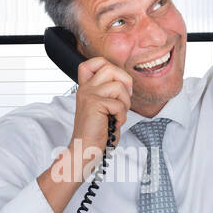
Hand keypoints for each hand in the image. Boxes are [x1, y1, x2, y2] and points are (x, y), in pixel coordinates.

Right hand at [67, 56, 130, 176]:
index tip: (117, 83)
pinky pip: (119, 103)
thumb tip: (127, 83)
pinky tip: (113, 123)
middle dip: (125, 82)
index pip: (94, 62)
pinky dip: (122, 116)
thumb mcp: (103, 107)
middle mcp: (86, 89)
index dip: (109, 66)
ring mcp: (89, 95)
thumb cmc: (96, 133)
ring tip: (117, 114)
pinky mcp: (94, 104)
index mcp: (86, 88)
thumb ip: (110, 92)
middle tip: (123, 100)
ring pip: (118, 85)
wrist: (85, 150)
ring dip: (125, 102)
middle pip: (110, 68)